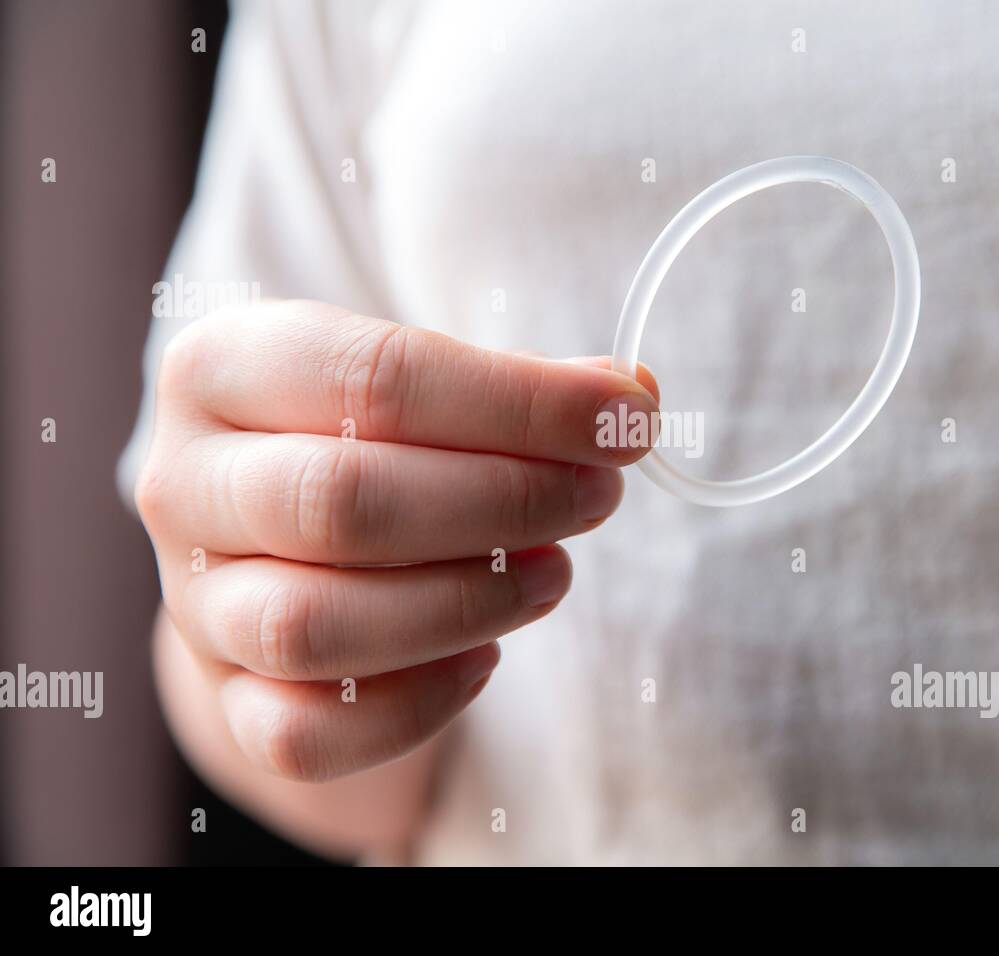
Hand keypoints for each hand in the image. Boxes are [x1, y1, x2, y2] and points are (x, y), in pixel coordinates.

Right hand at [136, 300, 657, 781]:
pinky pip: (305, 732)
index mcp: (223, 368)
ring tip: (555, 574)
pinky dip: (416, 705)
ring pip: (314, 627)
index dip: (522, 404)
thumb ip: (521, 384)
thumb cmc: (358, 436)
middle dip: (503, 502)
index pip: (377, 377)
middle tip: (596, 496)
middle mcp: (183, 484)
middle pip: (343, 505)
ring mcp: (194, 602)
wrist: (266, 531)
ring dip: (466, 603)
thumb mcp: (418, 378)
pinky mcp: (224, 695)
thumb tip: (630, 397)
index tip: (627, 420)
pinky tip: (485, 658)